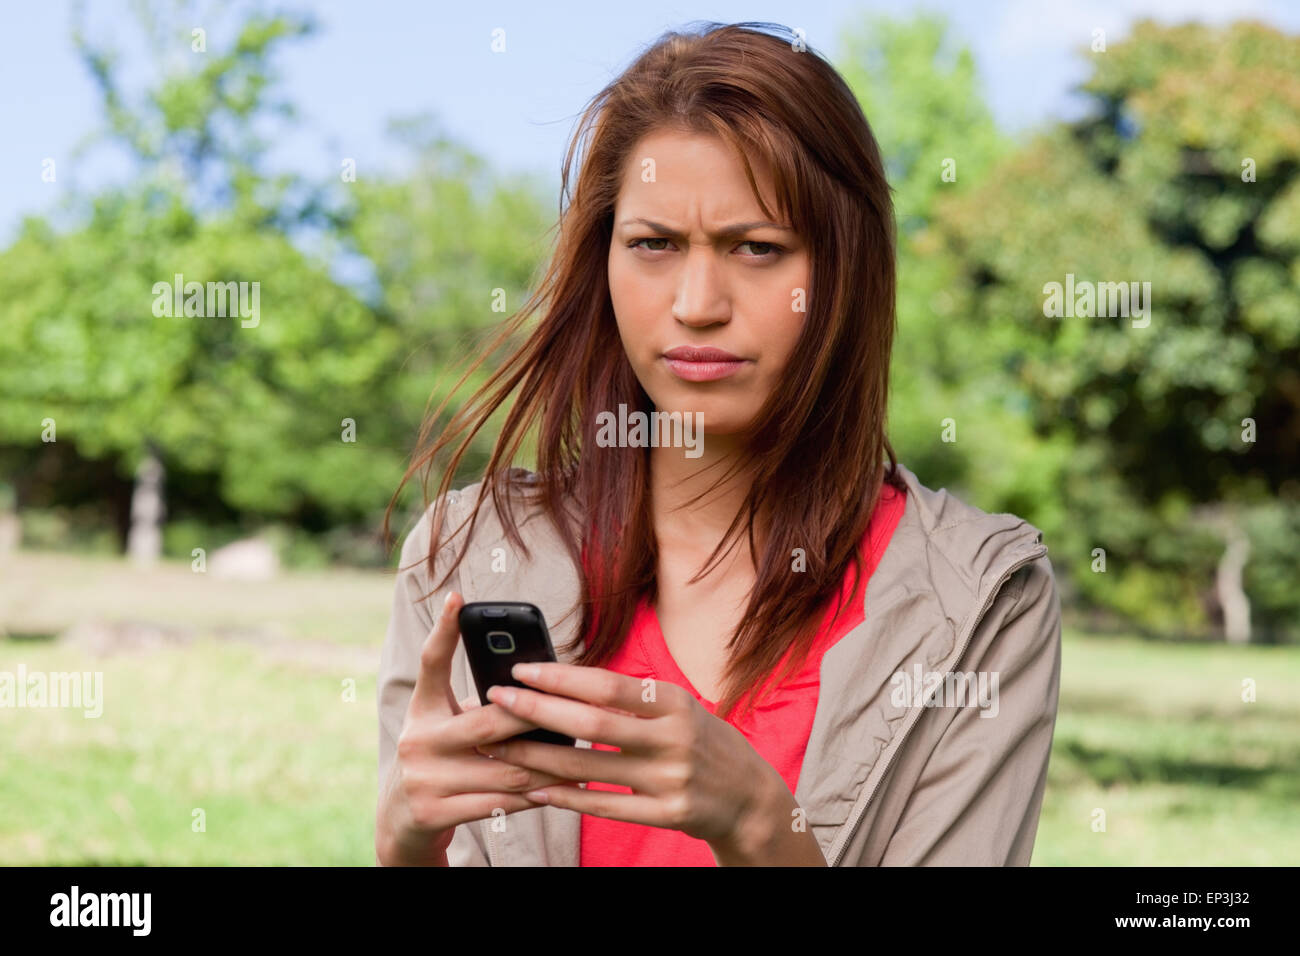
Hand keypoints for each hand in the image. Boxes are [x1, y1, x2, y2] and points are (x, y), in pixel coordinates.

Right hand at [375, 591, 581, 865]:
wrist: (402, 822)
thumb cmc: (443, 760)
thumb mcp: (449, 727)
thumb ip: (479, 707)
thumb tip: (541, 688)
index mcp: (422, 710)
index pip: (431, 663)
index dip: (444, 630)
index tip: (458, 597)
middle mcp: (417, 740)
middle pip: (487, 722)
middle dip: (533, 718)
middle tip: (570, 709)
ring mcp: (423, 778)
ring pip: (504, 768)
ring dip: (546, 764)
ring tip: (577, 755)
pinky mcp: (433, 813)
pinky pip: (498, 803)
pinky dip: (532, 796)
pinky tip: (555, 789)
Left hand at [478, 662, 821, 863]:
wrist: (750, 798)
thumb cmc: (704, 743)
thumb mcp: (680, 709)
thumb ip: (634, 699)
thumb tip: (568, 679)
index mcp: (676, 703)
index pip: (609, 684)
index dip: (562, 677)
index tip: (522, 668)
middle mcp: (675, 739)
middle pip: (593, 724)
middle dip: (538, 710)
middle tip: (497, 699)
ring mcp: (671, 780)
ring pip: (591, 768)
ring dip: (538, 757)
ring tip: (501, 745)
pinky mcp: (668, 814)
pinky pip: (606, 807)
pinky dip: (569, 798)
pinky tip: (537, 789)